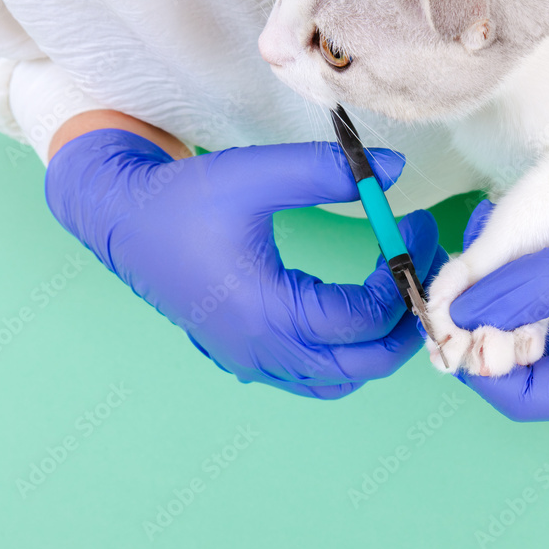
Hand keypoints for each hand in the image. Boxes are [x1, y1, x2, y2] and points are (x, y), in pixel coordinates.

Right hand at [46, 128, 443, 398]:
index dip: (404, 272)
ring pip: (343, 379)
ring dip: (380, 343)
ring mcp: (254, 363)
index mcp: (267, 313)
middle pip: (366, 363)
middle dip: (407, 318)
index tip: (418, 228)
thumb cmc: (183, 200)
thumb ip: (327, 172)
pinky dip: (347, 356)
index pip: (364, 317)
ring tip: (397, 288)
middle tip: (424, 267)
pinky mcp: (248, 360)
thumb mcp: (255, 174)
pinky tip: (356, 315)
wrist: (124, 223)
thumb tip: (395, 169)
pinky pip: (316, 378)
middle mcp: (263, 351)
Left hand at [448, 130, 548, 420]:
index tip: (444, 318)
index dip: (476, 364)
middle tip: (461, 266)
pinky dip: (528, 279)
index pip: (524, 396)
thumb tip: (462, 313)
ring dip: (503, 292)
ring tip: (484, 237)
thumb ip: (530, 286)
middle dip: (486, 319)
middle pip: (522, 365)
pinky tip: (512, 240)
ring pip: (530, 331)